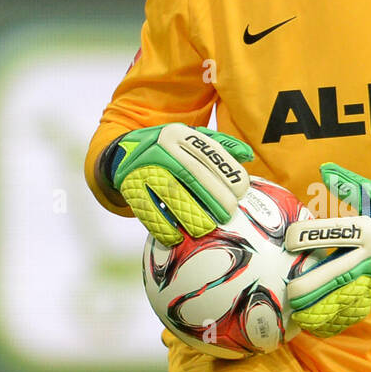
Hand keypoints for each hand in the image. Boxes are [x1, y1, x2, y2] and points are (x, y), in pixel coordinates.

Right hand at [105, 123, 253, 245]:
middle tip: (230, 213)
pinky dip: (163, 226)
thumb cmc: (168, 150)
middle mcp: (160, 148)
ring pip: (170, 192)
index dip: (227, 172)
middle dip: (214, 195)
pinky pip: (147, 209)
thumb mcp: (190, 139)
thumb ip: (219, 146)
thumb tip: (248, 155)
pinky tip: (177, 238)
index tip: (242, 191)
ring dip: (191, 213)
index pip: (207, 153)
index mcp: (178, 134)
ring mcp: (143, 168)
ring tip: (207, 228)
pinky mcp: (130, 188)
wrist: (122, 153)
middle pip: (192, 173)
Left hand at [285, 162, 370, 337]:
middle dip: (312, 286)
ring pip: (345, 299)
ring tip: (299, 314)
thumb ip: (349, 184)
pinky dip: (336, 320)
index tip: (289, 241)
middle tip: (290, 292)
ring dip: (320, 309)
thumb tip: (324, 169)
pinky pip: (355, 310)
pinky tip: (318, 325)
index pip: (334, 234)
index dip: (309, 237)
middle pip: (337, 275)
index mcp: (369, 230)